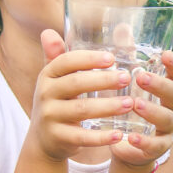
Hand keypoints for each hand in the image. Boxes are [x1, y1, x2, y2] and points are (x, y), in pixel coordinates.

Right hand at [25, 30, 132, 161]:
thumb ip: (57, 57)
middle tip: (127, 78)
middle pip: (76, 84)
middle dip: (104, 80)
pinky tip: (118, 134)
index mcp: (48, 75)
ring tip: (129, 104)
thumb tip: (49, 31)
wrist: (43, 140)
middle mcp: (45, 94)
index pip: (66, 61)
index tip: (112, 59)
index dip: (89, 59)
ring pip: (82, 110)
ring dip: (108, 107)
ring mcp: (50, 117)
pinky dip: (100, 137)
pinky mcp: (58, 138)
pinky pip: (81, 137)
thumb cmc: (57, 102)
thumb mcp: (55, 80)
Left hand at [110, 50, 172, 166]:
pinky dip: (144, 141)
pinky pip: (155, 145)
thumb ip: (126, 57)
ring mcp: (166, 128)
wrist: (125, 144)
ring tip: (135, 105)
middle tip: (141, 77)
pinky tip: (131, 137)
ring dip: (152, 111)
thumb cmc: (126, 106)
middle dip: (159, 84)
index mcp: (162, 89)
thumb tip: (122, 27)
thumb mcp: (124, 82)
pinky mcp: (158, 148)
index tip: (164, 54)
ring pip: (167, 118)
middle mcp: (168, 107)